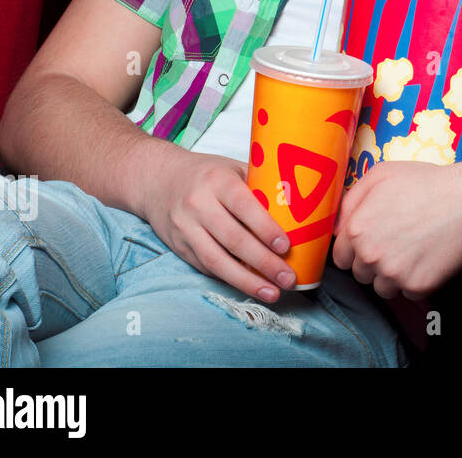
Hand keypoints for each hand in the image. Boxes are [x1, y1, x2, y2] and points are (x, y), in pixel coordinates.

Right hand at [136, 150, 296, 302]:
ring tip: (272, 292)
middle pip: (233, 239)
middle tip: (288, 278)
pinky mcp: (179, 247)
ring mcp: (185, 228)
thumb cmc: (208, 173)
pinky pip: (207, 267)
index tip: (286, 246)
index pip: (244, 206)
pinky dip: (230, 279)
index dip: (265, 228)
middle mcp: (198, 205)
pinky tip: (250, 286)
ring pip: (217, 261)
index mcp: (217, 181)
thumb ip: (262, 185)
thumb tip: (304, 205)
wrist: (158, 180)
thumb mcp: (233, 168)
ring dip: (247, 281)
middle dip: (263, 263)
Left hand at [330, 159, 461, 300]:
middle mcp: (370, 255)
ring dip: (393, 276)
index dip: (356, 249)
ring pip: (382, 288)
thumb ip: (350, 200)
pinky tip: (428, 258)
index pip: (340, 257)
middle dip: (374, 263)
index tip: (372, 242)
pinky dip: (416, 281)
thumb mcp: (381, 174)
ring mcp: (393, 273)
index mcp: (357, 229)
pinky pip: (407, 293)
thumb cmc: (426, 183)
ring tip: (413, 251)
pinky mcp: (416, 286)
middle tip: (397, 243)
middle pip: (360, 274)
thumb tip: (336, 227)